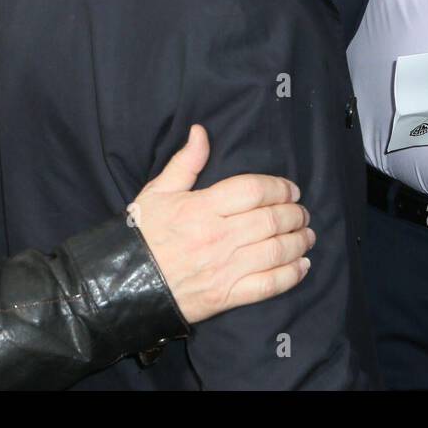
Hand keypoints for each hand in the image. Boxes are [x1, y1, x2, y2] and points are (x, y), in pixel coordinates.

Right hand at [130, 125, 313, 323]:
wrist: (120, 286)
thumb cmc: (141, 236)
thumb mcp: (158, 192)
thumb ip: (185, 162)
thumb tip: (201, 131)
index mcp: (202, 207)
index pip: (253, 190)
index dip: (279, 187)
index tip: (291, 190)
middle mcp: (218, 236)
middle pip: (271, 219)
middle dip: (295, 214)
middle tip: (303, 212)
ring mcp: (224, 268)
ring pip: (276, 250)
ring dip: (299, 241)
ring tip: (307, 235)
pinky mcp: (226, 296)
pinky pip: (268, 284)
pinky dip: (291, 275)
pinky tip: (302, 266)